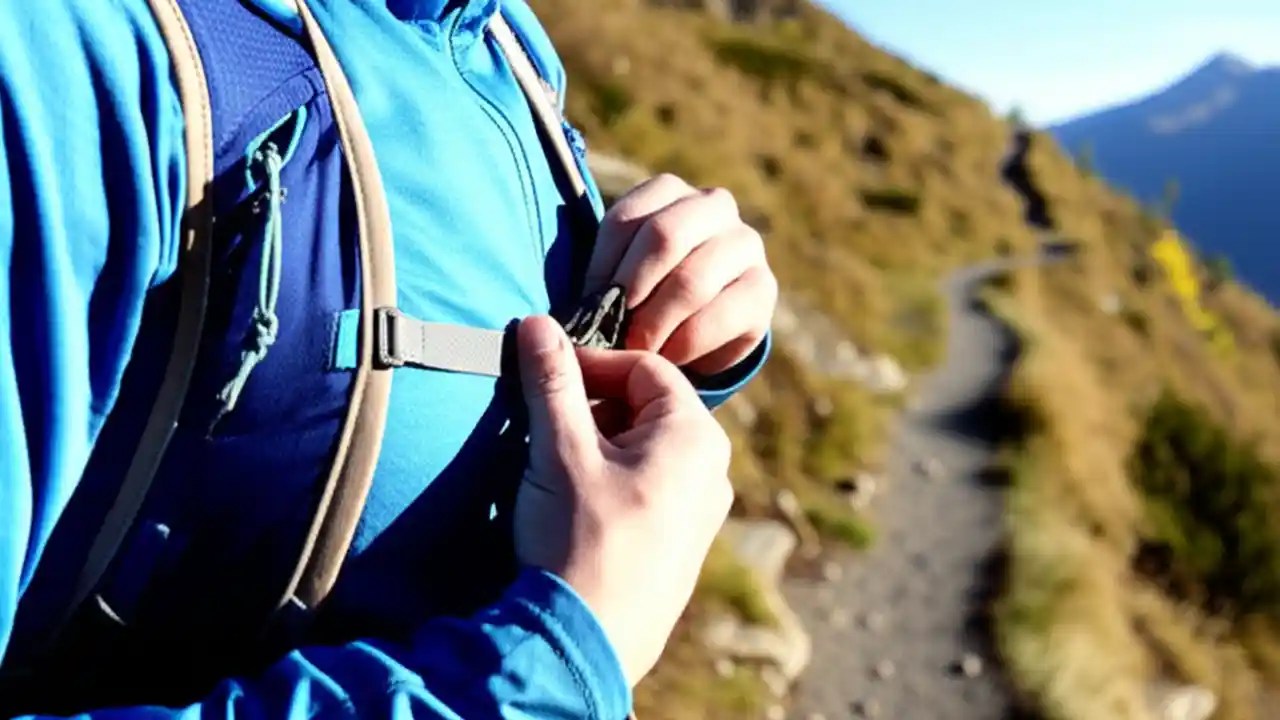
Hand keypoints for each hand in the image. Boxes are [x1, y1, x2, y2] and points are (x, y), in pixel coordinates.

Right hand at [513, 316, 733, 685]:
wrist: (584, 642)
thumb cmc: (579, 540)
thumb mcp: (560, 450)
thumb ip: (551, 381)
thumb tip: (536, 324)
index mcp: (696, 437)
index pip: (644, 368)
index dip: (590, 363)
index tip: (544, 372)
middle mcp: (712, 471)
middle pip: (647, 408)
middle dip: (593, 405)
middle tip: (544, 421)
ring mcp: (701, 514)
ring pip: (645, 450)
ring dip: (598, 443)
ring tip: (553, 463)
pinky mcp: (680, 547)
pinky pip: (649, 489)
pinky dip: (611, 479)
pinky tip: (575, 502)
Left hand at [585, 174, 777, 376]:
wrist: (700, 329)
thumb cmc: (647, 296)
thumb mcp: (620, 277)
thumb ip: (601, 279)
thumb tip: (569, 313)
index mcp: (669, 191)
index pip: (625, 220)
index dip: (601, 269)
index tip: (585, 309)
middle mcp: (713, 205)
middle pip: (664, 237)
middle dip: (630, 293)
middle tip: (611, 334)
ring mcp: (745, 244)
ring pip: (691, 281)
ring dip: (655, 324)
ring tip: (635, 351)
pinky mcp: (763, 288)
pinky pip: (718, 317)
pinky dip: (684, 344)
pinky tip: (668, 359)